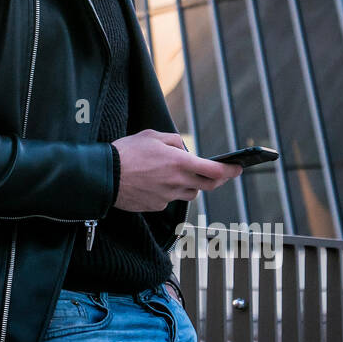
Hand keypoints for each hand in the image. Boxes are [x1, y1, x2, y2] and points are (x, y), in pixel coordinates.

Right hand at [111, 129, 242, 213]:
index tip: (238, 168)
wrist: (104, 175)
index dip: (230, 170)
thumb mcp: (152, 135)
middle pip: (208, 185)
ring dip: (192, 185)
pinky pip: (170, 199)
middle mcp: (177, 182)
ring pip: (190, 194)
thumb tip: (185, 150)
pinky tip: (155, 183)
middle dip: (217, 179)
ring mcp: (167, 196)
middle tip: (219, 173)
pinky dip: (170, 191)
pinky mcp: (156, 206)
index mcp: (179, 162)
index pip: (215, 170)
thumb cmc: (127, 152)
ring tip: (178, 175)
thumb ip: (174, 141)